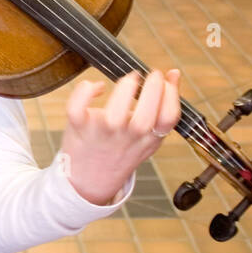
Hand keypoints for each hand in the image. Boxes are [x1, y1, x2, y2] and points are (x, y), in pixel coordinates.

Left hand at [59, 68, 180, 206]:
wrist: (90, 179)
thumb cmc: (121, 149)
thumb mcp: (148, 135)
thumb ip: (162, 106)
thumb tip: (174, 74)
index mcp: (148, 138)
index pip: (168, 119)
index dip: (171, 95)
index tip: (167, 80)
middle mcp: (128, 137)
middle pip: (144, 118)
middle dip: (152, 90)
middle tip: (152, 75)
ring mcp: (103, 133)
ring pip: (114, 113)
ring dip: (125, 89)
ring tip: (129, 80)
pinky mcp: (79, 127)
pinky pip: (77, 108)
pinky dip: (85, 91)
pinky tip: (96, 87)